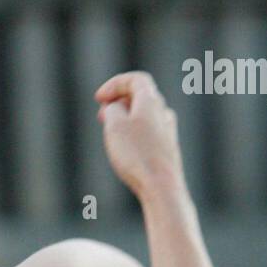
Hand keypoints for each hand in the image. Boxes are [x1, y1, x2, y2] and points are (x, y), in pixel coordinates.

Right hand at [95, 72, 183, 200]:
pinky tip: (127, 149)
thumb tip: (115, 109)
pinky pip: (149, 135)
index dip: (115, 84)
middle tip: (101, 113)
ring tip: (111, 131)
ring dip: (127, 119)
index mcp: (151, 101)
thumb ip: (112, 110)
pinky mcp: (167, 152)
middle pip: (141, 97)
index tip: (98, 98)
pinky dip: (135, 134)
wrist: (161, 187)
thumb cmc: (137, 155)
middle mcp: (163, 113)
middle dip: (119, 102)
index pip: (135, 80)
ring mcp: (168, 133)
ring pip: (145, 117)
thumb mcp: (115, 126)